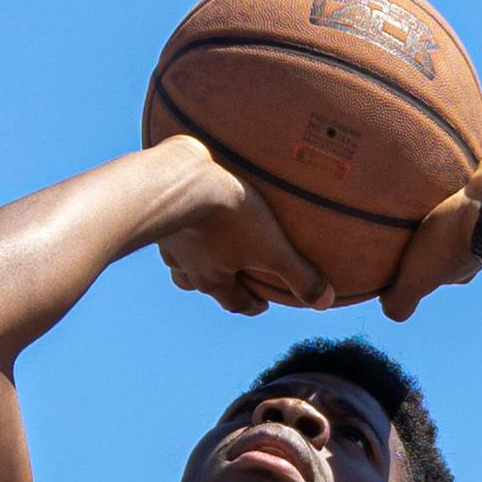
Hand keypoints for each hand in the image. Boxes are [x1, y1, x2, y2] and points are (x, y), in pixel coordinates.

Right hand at [147, 141, 328, 314]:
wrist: (179, 177)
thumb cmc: (228, 215)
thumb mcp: (272, 247)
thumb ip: (299, 275)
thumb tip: (325, 302)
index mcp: (213, 278)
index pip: (234, 303)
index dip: (251, 305)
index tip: (262, 303)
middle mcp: (185, 266)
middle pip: (200, 285)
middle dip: (219, 284)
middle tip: (234, 276)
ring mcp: (166, 239)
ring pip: (178, 260)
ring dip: (192, 259)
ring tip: (203, 248)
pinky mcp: (155, 211)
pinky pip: (166, 227)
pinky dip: (177, 227)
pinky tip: (184, 213)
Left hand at [376, 131, 481, 320]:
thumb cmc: (453, 247)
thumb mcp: (416, 277)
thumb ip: (401, 297)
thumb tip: (388, 312)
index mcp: (460, 241)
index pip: (441, 242)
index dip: (427, 240)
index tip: (411, 231)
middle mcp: (476, 210)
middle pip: (453, 197)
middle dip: (441, 190)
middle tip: (420, 176)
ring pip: (468, 160)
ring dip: (457, 146)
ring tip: (433, 127)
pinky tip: (469, 90)